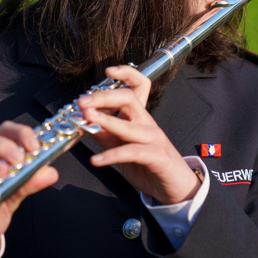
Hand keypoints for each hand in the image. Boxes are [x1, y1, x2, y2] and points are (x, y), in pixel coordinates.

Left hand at [78, 65, 200, 204]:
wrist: (175, 187)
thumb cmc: (148, 165)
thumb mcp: (122, 147)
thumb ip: (106, 135)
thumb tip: (86, 124)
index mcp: (140, 116)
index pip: (139, 85)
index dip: (126, 74)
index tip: (108, 70)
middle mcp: (147, 123)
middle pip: (129, 98)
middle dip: (103, 97)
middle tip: (82, 102)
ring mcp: (153, 138)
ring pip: (128, 125)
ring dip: (105, 120)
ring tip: (86, 119)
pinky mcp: (156, 157)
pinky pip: (131, 152)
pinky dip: (111, 155)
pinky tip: (95, 160)